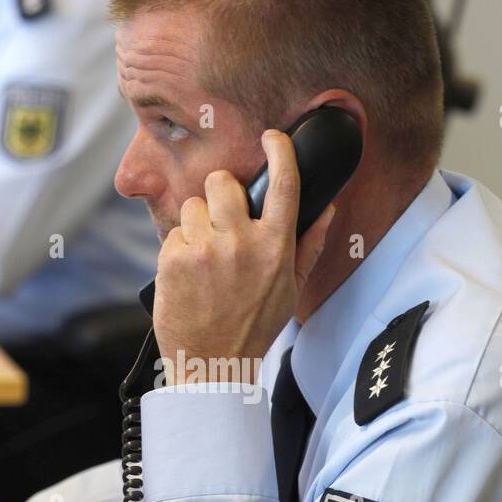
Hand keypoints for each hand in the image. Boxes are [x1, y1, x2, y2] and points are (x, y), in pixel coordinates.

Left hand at [153, 129, 334, 384]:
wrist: (212, 363)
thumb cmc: (253, 326)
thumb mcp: (291, 289)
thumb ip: (310, 245)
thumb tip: (328, 209)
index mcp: (276, 247)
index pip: (284, 185)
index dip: (280, 152)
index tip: (273, 138)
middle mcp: (242, 243)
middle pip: (224, 182)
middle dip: (221, 195)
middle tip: (222, 220)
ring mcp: (205, 249)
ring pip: (193, 205)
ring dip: (197, 224)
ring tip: (204, 256)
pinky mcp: (174, 258)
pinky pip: (174, 232)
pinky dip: (178, 248)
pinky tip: (188, 273)